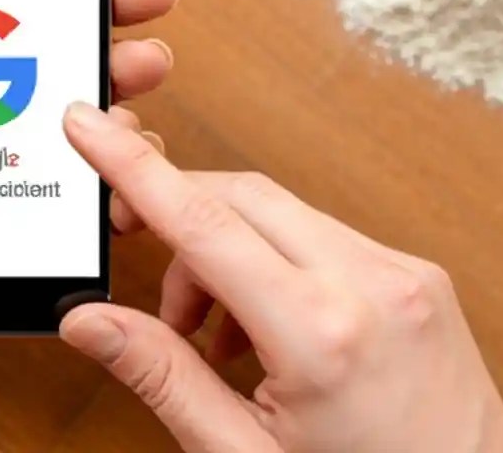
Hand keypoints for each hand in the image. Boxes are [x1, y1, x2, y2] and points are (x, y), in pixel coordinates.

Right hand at [57, 103, 502, 452]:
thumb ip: (161, 376)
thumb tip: (89, 321)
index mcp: (321, 334)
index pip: (202, 222)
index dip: (132, 168)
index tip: (89, 126)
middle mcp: (369, 282)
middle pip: (237, 197)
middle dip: (177, 225)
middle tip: (154, 294)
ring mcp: (400, 269)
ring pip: (276, 211)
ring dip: (225, 252)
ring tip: (216, 336)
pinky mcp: (413, 269)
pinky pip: (318, 231)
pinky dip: (272, 260)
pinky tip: (265, 324)